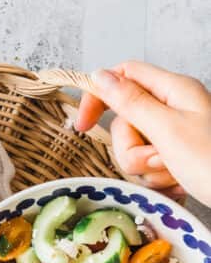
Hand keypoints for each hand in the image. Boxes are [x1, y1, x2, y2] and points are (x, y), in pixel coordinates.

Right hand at [75, 62, 210, 205]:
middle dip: (132, 148)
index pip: (123, 76)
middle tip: (159, 157)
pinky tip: (179, 186)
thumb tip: (100, 76)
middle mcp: (174, 109)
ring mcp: (176, 136)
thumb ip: (131, 103)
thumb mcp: (168, 130)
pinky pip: (149, 170)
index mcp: (173, 90)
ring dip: (147, 169)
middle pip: (125, 122)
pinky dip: (159, 181)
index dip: (99, 97)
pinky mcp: (177, 160)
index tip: (82, 126)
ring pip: (134, 150)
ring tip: (175, 173)